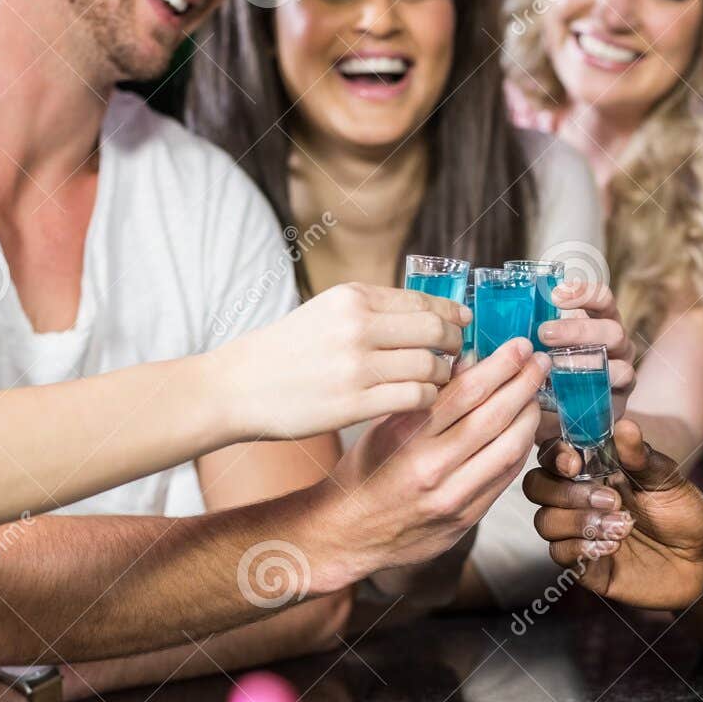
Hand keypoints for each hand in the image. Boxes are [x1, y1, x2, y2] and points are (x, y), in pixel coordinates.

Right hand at [214, 282, 469, 439]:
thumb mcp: (326, 312)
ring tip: (438, 381)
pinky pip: (414, 398)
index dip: (451, 313)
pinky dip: (427, 400)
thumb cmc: (285, 352)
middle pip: (434, 330)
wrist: (238, 387)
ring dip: (443, 376)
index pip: (422, 300)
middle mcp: (356, 326)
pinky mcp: (354, 403)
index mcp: (352, 297)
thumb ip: (372, 310)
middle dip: (454, 343)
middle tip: (458, 354)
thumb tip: (428, 312)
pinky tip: (421, 401)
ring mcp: (356, 366)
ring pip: (429, 366)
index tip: (464, 323)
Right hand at [322, 339, 545, 577]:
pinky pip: (505, 478)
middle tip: (540, 363)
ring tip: (536, 395)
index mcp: (406, 436)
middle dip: (525, 383)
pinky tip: (523, 431)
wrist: (349, 534)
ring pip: (509, 449)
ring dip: (530, 417)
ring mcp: (451, 496)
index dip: (501, 364)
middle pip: (495, 417)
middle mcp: (431, 467)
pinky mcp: (465, 519)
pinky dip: (520, 449)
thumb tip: (471, 361)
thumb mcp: (383, 425)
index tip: (519, 346)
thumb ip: (428, 396)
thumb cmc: (364, 473)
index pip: (467, 391)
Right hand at [523, 419, 702, 608]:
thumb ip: (642, 457)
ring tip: (623, 527)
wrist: (698, 564)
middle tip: (611, 500)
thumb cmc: (681, 516)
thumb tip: (625, 426)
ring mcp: (576, 532)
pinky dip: (582, 548)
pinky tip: (613, 547)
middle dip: (566, 492)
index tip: (575, 463)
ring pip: (544, 521)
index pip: (552, 454)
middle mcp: (577, 498)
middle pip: (536, 486)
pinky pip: (559, 553)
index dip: (555, 455)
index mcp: (593, 470)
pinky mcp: (581, 564)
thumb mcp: (668, 481)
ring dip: (581, 522)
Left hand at [542, 280, 636, 414]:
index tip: (555, 295)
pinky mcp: (621, 397)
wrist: (560, 413)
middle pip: (611, 329)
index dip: (584, 293)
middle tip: (544, 333)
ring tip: (555, 364)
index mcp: (600, 322)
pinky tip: (572, 387)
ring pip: (617, 358)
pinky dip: (598, 385)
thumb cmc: (550, 370)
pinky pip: (618, 388)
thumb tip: (501, 317)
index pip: (602, 299)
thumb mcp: (541, 347)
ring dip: (586, 361)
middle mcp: (616, 343)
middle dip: (577, 330)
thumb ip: (533, 331)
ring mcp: (622, 369)